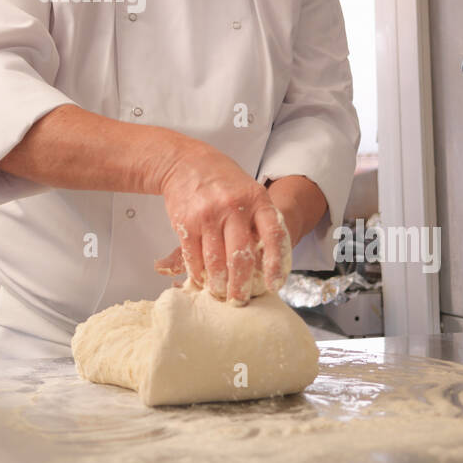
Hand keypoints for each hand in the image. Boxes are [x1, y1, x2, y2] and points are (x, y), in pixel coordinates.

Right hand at [154, 142, 291, 303]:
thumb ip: (258, 222)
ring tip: (220, 294)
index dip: (275, 264)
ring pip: (215, 263)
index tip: (274, 284)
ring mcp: (208, 216)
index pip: (274, 236)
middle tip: (240, 300)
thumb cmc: (223, 181)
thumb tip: (266, 262)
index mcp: (257, 200)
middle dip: (240, 286)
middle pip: (240, 258)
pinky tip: (201, 279)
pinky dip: (197, 274)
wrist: (186, 161)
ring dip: (218, 285)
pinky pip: (193, 258)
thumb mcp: (249, 191)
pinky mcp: (186, 223)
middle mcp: (234, 208)